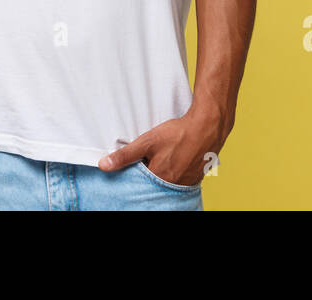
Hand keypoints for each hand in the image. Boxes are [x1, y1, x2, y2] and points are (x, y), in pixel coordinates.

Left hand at [97, 108, 224, 186]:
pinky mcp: (196, 177)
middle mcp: (173, 185)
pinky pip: (181, 181)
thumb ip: (125, 155)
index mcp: (159, 178)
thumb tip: (104, 165)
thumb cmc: (178, 133)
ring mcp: (186, 182)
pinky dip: (176, 174)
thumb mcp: (147, 141)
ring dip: (163, 175)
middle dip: (149, 176)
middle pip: (155, 186)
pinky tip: (175, 162)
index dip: (135, 176)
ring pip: (168, 183)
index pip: (140, 185)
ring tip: (163, 160)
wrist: (208, 126)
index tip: (135, 167)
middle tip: (150, 161)